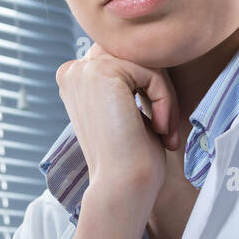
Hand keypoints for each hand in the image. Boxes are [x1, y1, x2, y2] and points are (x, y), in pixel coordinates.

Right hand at [55, 41, 180, 206]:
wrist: (121, 184)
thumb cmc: (129, 155)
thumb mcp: (124, 108)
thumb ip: (128, 80)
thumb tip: (154, 54)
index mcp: (74, 79)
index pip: (123, 60)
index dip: (147, 88)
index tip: (157, 125)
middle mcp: (73, 70)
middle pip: (134, 55)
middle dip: (157, 88)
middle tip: (164, 127)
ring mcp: (84, 69)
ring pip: (145, 62)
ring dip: (163, 96)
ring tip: (164, 129)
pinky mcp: (102, 72)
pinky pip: (151, 72)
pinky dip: (165, 100)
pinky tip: (160, 128)